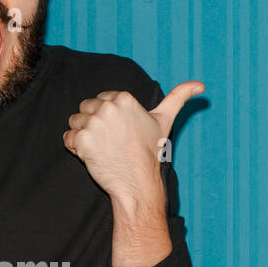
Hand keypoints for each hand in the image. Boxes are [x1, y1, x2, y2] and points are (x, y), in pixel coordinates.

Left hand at [63, 81, 203, 204]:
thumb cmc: (150, 152)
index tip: (119, 131)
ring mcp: (93, 123)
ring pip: (75, 122)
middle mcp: (107, 107)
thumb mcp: (164, 121)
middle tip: (110, 142)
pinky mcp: (80, 140)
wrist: (137, 181)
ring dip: (83, 135)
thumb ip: (178, 98)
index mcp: (124, 98)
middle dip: (93, 123)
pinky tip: (92, 155)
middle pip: (85, 107)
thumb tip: (200, 85)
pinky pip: (67, 138)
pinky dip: (75, 148)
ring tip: (101, 148)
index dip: (107, 116)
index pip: (102, 99)